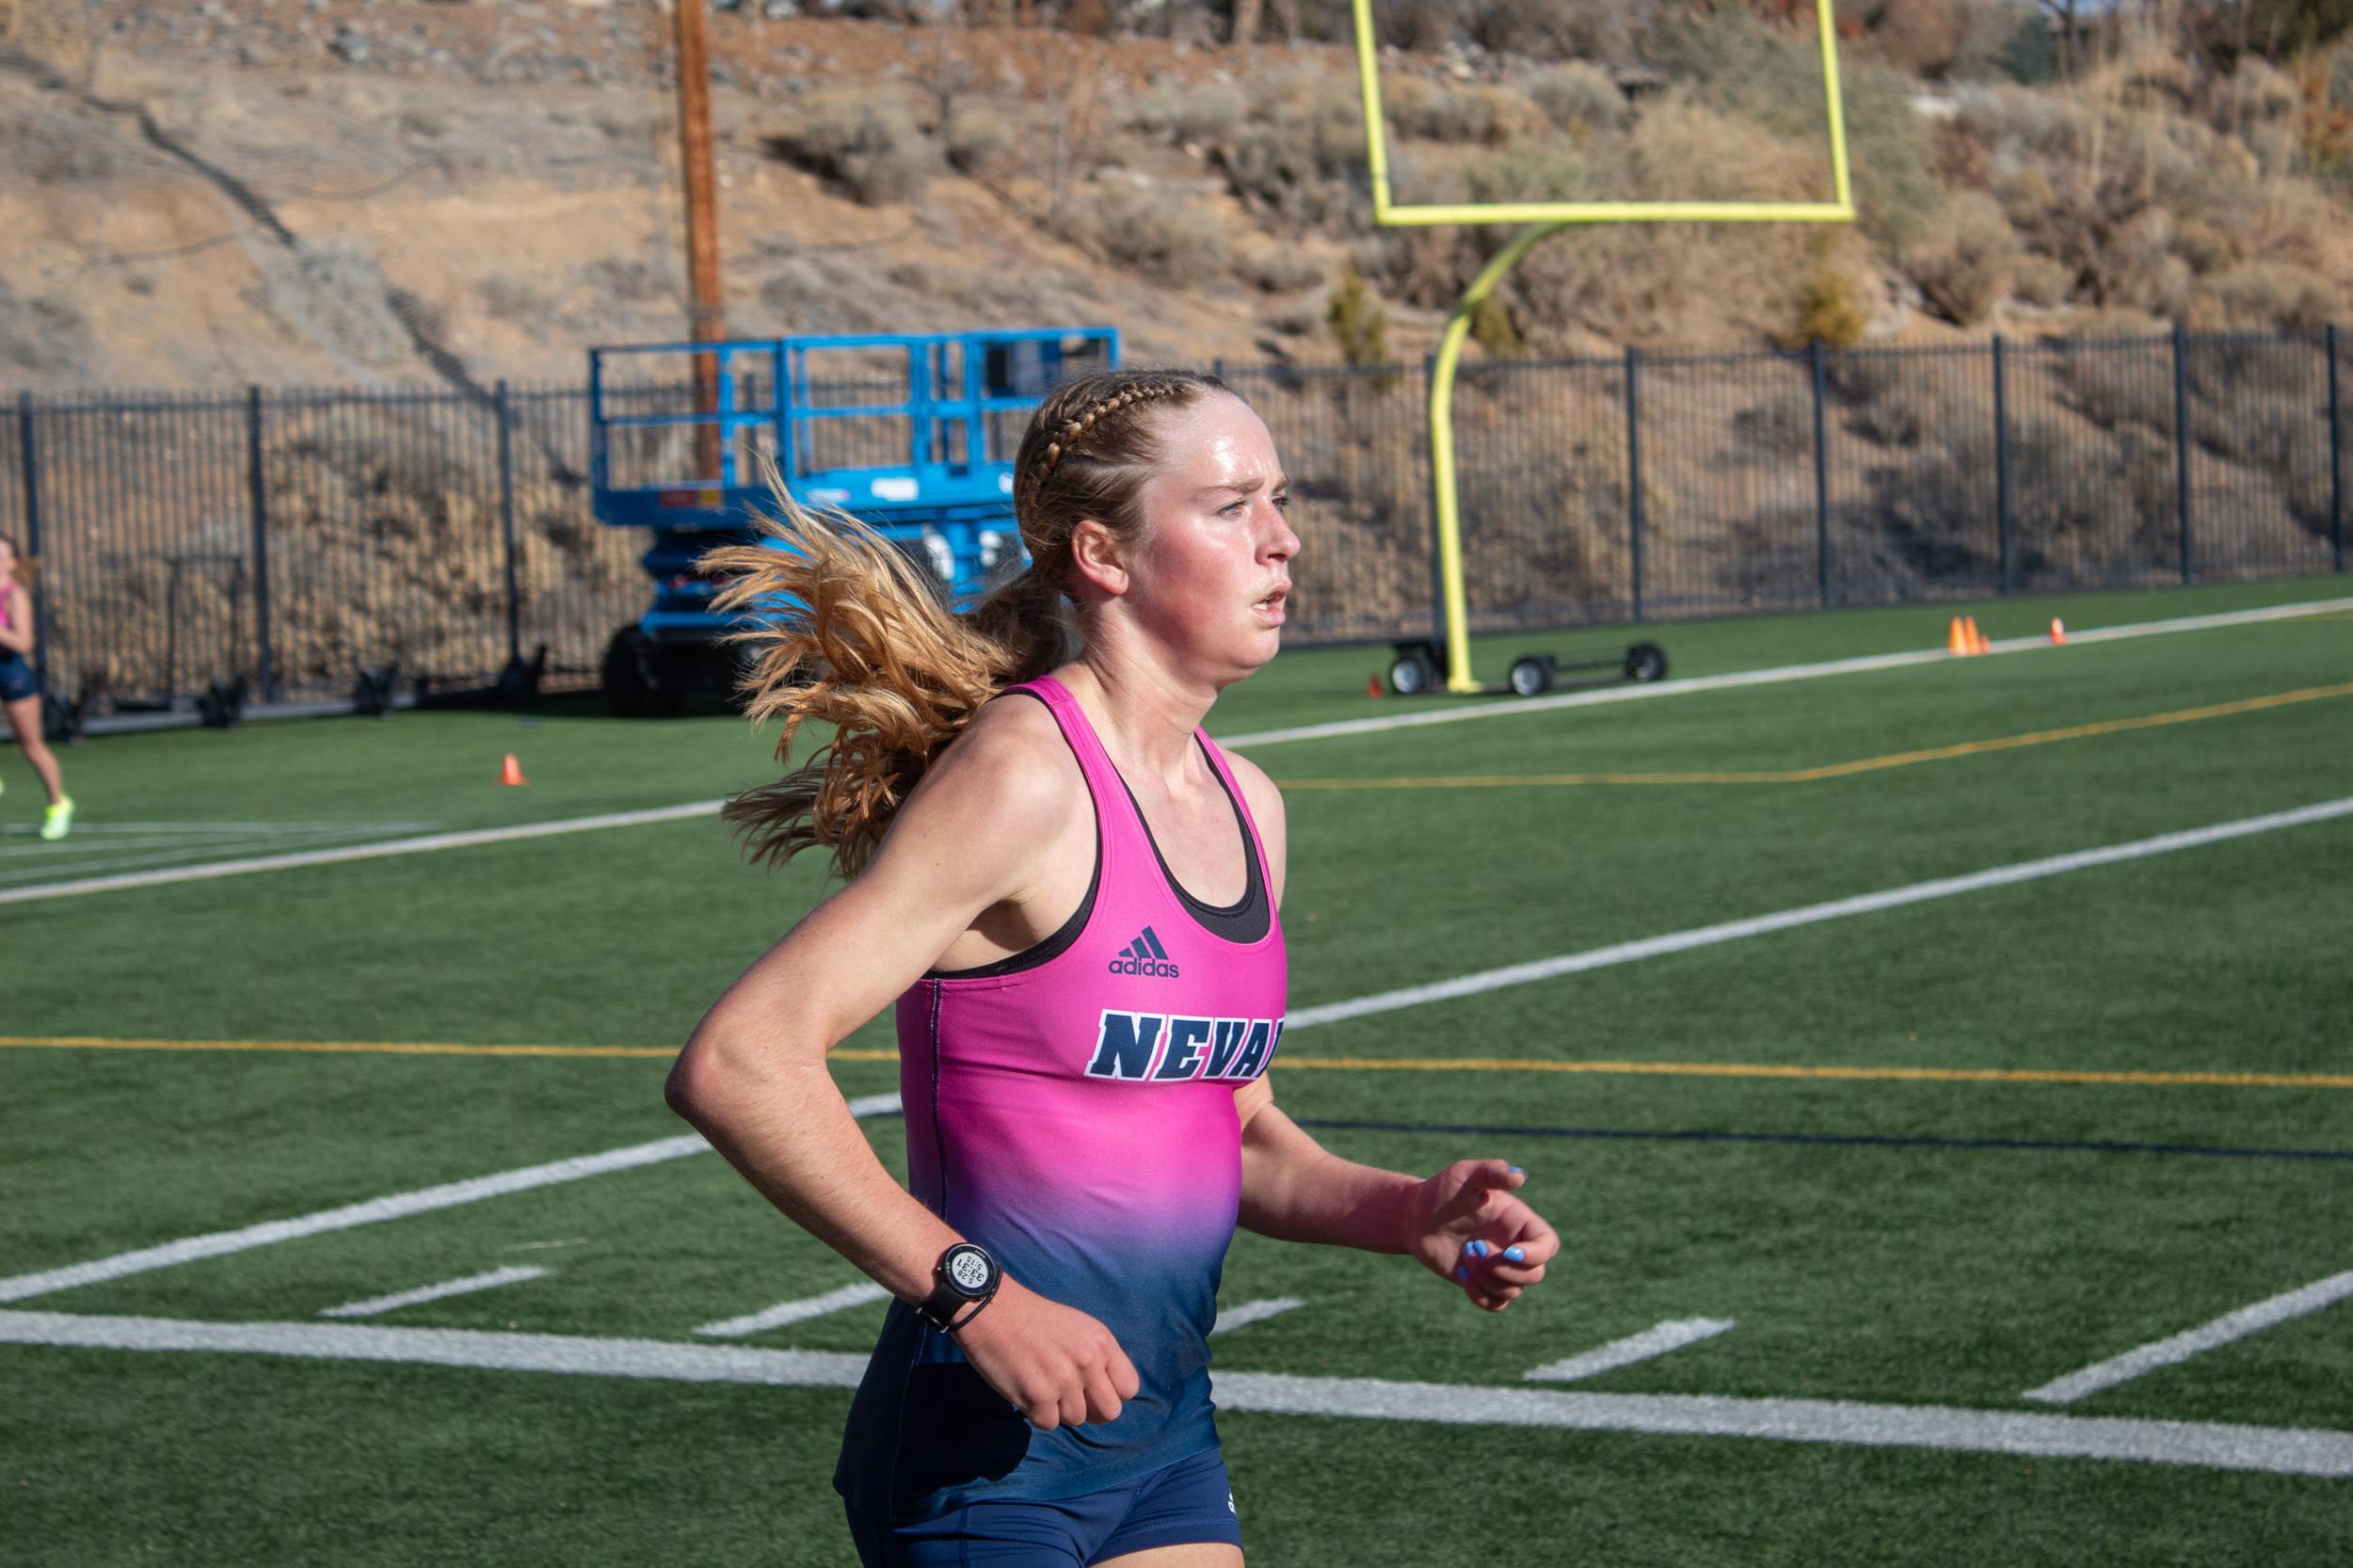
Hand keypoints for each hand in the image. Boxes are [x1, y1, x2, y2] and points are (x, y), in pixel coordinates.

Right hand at [950, 1276, 1141, 1429]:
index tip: (1095, 1390)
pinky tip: (1027, 1390)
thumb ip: (1098, 1357)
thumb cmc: (1034, 1319)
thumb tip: (1106, 1393)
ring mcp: (1063, 1381)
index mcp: (1102, 1342)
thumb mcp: (1079, 1328)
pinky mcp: (1037, 1396)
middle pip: (1109, 1412)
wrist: (993, 1312)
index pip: (1129, 1388)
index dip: (1112, 1393)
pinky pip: (1048, 1424)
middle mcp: (1088, 1362)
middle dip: (1091, 1410)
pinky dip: (1037, 1413)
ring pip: (1076, 1420)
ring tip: (1042, 1385)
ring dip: (1059, 1409)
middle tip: (1070, 1399)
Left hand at [1401, 1159, 1557, 1312]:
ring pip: (1513, 1291)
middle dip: (1503, 1268)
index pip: (1548, 1245)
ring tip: (1464, 1255)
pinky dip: (1480, 1295)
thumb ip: (1492, 1172)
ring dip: (1486, 1278)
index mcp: (1519, 1221)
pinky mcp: (1483, 1283)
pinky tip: (1462, 1275)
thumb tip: (1520, 1176)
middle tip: (1473, 1247)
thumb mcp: (1464, 1175)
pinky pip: (1495, 1304)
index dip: (1536, 1254)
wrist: (1415, 1217)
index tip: (1508, 1252)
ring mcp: (1500, 1267)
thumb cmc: (1441, 1192)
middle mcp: (1515, 1246)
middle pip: (1535, 1274)